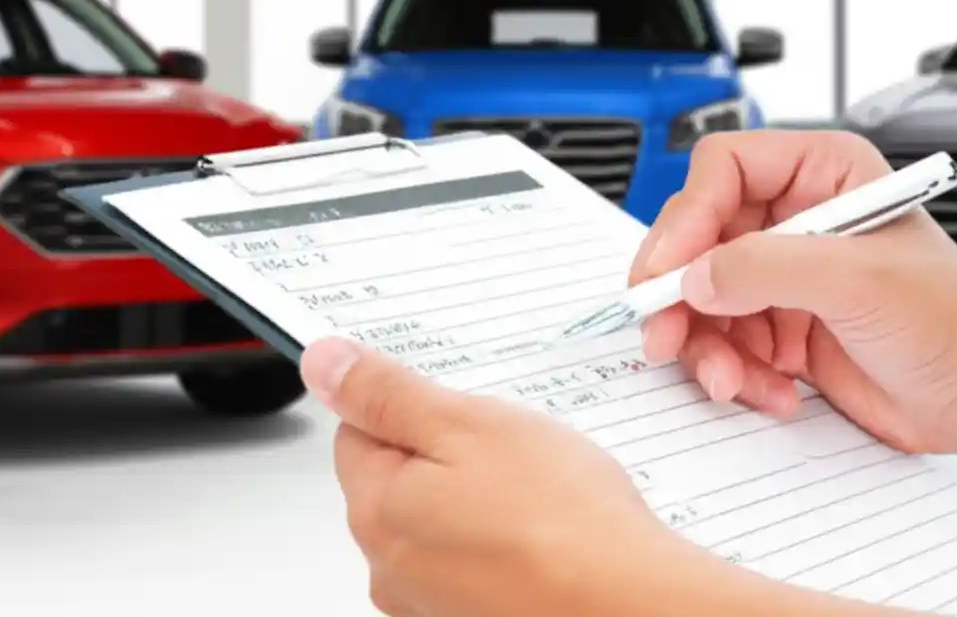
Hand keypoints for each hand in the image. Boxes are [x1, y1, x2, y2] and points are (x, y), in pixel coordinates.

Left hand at [299, 337, 753, 616]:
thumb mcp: (468, 424)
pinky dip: (503, 544)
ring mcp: (433, 604)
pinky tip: (546, 535)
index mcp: (377, 511)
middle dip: (449, 454)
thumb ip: (386, 394)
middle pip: (400, 480)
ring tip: (539, 494)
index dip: (411, 406)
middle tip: (510, 447)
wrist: (632, 607)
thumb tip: (324, 364)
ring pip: (441, 523)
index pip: (357, 431)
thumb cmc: (561, 522)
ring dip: (479, 501)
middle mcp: (391, 569)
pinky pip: (475, 562)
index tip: (457, 404)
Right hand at [630, 130, 956, 454]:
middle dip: (680, 294)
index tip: (668, 270)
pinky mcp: (779, 328)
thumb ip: (765, 267)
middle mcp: (794, 219)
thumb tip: (694, 277)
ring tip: (731, 379)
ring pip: (701, 299)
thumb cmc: (955, 322)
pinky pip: (724, 343)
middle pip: (697, 239)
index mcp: (820, 173)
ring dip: (708, 346)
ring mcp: (783, 277)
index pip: (724, 171)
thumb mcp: (856, 280)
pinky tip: (773, 391)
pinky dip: (737, 373)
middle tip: (664, 333)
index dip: (688, 217)